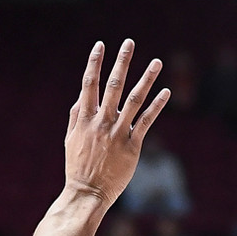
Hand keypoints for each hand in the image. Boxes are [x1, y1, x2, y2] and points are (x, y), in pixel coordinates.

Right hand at [64, 40, 170, 206]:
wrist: (87, 193)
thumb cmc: (78, 166)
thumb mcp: (71, 139)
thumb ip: (76, 116)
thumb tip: (81, 96)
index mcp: (84, 119)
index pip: (89, 84)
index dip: (94, 63)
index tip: (100, 45)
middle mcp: (101, 122)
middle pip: (113, 85)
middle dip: (121, 62)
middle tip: (129, 42)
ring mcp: (117, 133)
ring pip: (134, 100)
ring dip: (146, 79)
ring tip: (157, 62)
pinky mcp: (132, 145)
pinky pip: (146, 121)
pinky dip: (156, 106)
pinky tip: (166, 91)